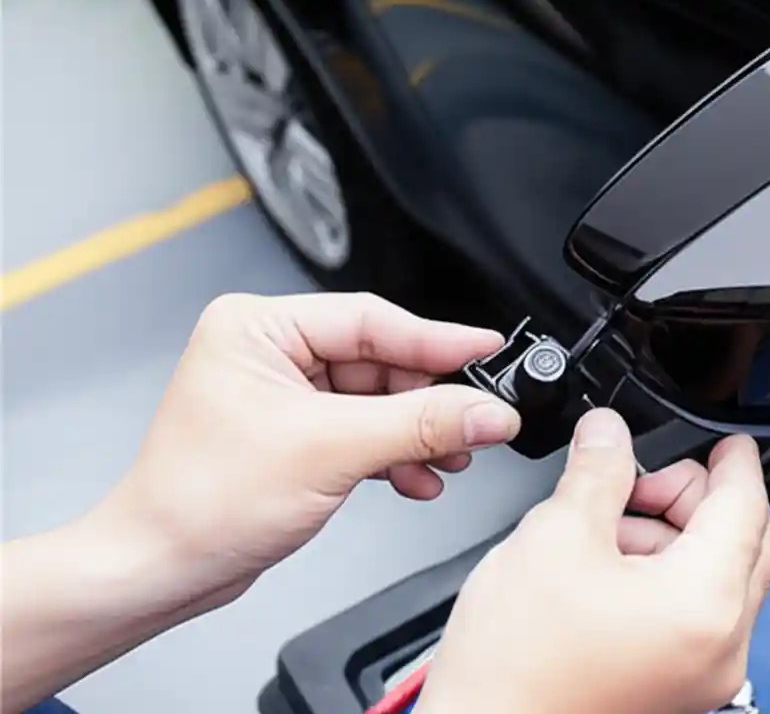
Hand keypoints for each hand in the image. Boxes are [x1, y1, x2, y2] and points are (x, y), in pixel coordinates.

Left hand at [93, 292, 521, 608]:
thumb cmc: (200, 503)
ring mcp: (282, 395)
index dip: (437, 340)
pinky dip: (394, 455)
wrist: (162, 569)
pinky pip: (364, 430)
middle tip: (476, 421)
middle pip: (380, 361)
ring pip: (378, 401)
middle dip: (428, 401)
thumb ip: (420, 425)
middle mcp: (267, 352)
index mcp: (257, 327)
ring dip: (417, 433)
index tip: (486, 351)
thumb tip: (487, 410)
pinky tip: (417, 478)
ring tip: (449, 458)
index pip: (371, 319)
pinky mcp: (295, 434)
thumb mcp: (331, 451)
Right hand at [418, 409, 769, 713]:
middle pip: (742, 543)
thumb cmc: (516, 668)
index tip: (724, 439)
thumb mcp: (556, 536)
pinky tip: (608, 567)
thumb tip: (610, 434)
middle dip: (695, 499)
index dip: (733, 460)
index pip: (747, 507)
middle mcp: (721, 647)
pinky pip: (695, 615)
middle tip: (637, 481)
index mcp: (705, 604)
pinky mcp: (677, 687)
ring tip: (604, 529)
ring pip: (717, 578)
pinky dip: (665, 579)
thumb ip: (598, 470)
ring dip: (673, 538)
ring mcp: (703, 674)